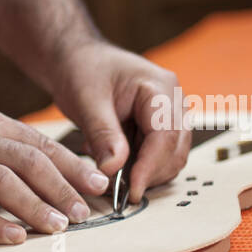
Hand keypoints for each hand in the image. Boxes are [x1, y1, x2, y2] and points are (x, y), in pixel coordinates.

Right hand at [0, 68, 111, 244]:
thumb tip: (17, 149)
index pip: (36, 141)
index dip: (70, 163)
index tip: (97, 180)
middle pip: (28, 160)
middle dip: (63, 187)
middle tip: (87, 212)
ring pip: (2, 181)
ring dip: (35, 205)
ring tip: (60, 226)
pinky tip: (12, 238)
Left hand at [47, 39, 191, 201]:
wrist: (77, 59)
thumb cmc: (82, 70)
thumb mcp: (86, 100)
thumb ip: (102, 134)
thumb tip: (113, 170)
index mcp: (159, 88)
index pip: (165, 136)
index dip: (150, 167)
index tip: (130, 192)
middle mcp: (173, 101)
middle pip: (174, 151)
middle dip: (149, 174)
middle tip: (115, 189)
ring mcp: (170, 115)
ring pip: (170, 158)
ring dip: (143, 173)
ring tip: (107, 167)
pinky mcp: (159, 128)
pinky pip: (157, 157)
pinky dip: (137, 167)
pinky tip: (110, 159)